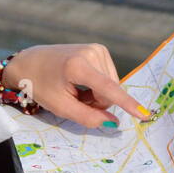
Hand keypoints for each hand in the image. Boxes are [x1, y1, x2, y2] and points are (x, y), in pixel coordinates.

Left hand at [1, 43, 149, 128]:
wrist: (29, 62)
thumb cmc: (41, 86)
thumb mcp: (60, 106)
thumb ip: (87, 117)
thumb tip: (113, 123)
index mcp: (78, 66)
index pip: (108, 88)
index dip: (127, 103)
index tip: (144, 114)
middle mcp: (91, 52)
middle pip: (110, 91)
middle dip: (98, 102)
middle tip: (76, 100)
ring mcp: (97, 48)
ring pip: (111, 85)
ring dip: (97, 94)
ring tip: (76, 90)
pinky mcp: (99, 49)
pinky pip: (108, 77)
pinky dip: (97, 85)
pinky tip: (81, 82)